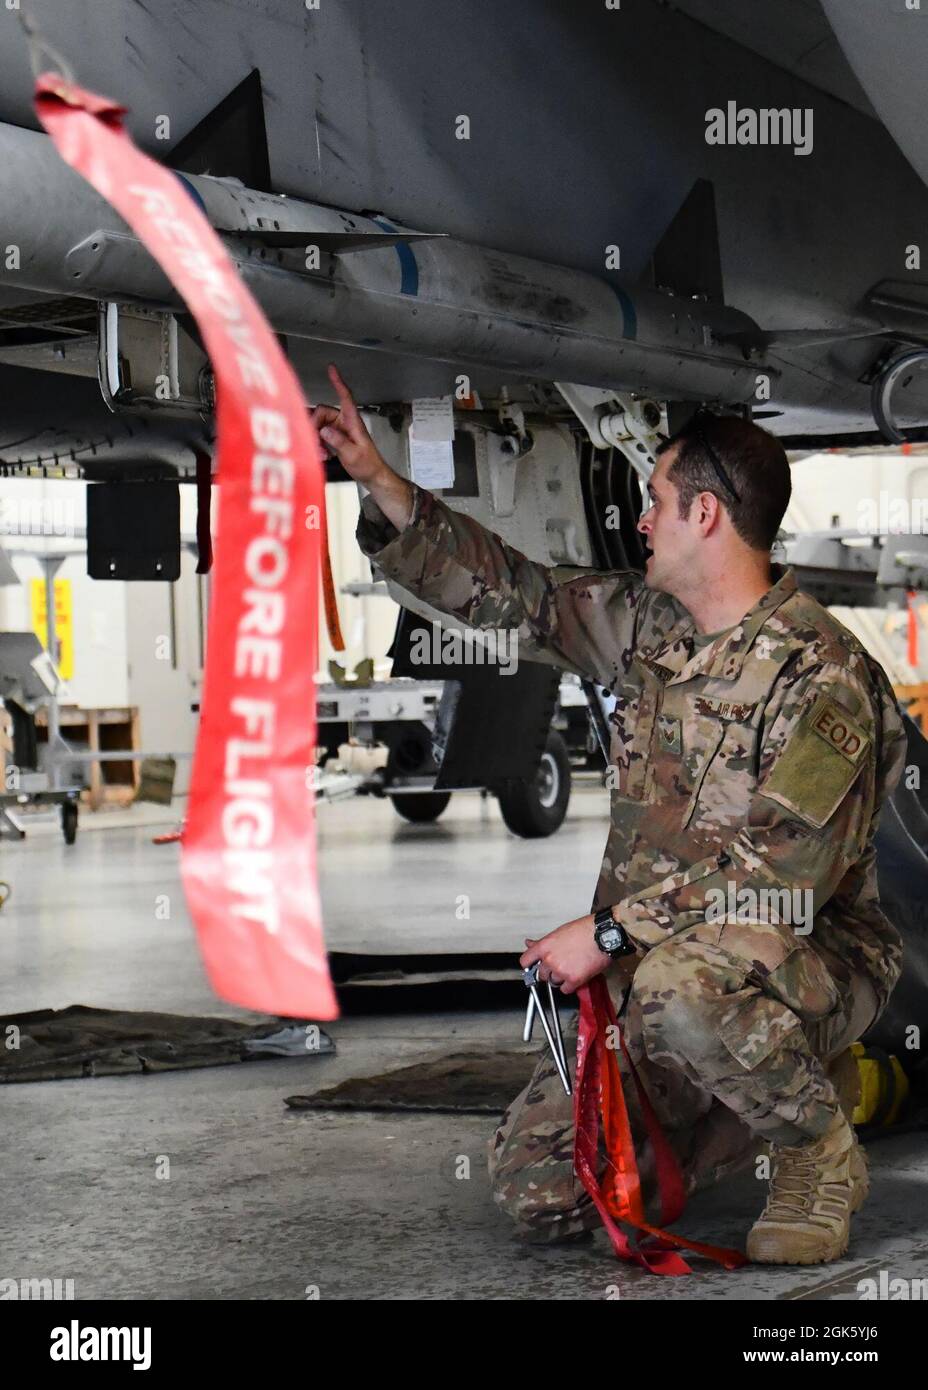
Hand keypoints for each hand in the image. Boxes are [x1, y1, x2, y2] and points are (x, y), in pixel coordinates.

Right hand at [311, 364, 385, 483]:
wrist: (372, 476)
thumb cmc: (368, 465)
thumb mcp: (353, 455)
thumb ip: (339, 442)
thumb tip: (324, 430)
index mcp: (352, 421)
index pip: (345, 397)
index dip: (338, 382)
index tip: (331, 368)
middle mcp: (344, 422)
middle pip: (322, 413)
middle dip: (315, 427)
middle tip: (315, 444)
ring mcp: (339, 430)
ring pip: (319, 425)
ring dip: (316, 439)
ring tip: (321, 454)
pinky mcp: (335, 438)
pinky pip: (320, 435)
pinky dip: (319, 444)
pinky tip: (324, 455)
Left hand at [520, 914, 610, 994]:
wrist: (602, 935)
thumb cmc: (584, 931)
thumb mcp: (559, 933)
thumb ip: (543, 942)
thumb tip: (530, 944)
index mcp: (544, 947)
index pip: (525, 961)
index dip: (529, 965)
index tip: (532, 967)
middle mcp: (550, 960)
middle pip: (541, 975)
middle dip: (549, 972)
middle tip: (560, 966)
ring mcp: (561, 971)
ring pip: (554, 982)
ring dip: (561, 979)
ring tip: (571, 968)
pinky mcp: (573, 980)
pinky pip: (565, 990)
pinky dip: (570, 986)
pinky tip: (576, 976)